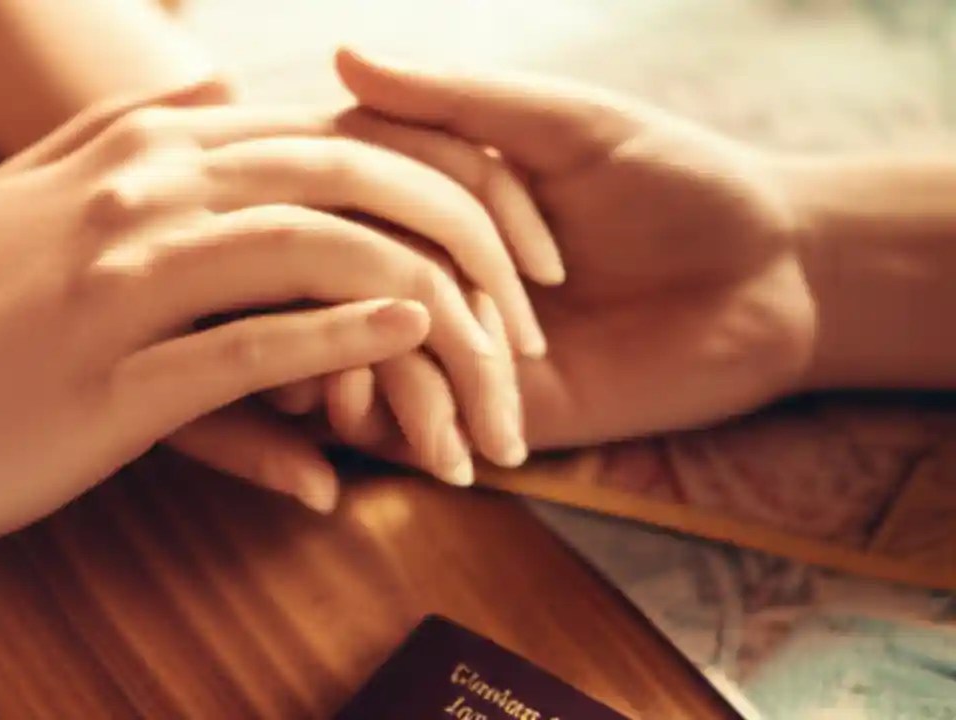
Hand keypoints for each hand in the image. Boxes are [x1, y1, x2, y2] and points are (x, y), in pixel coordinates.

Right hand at [0, 98, 534, 565]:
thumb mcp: (20, 194)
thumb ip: (111, 129)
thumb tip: (199, 83)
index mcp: (133, 150)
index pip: (323, 129)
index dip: (433, 168)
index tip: (504, 229)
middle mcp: (137, 194)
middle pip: (344, 172)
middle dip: (461, 225)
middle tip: (533, 292)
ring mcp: (124, 283)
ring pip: (315, 251)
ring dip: (426, 301)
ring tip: (497, 350)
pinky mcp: (114, 381)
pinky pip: (251, 348)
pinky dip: (342, 344)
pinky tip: (408, 347)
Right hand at [336, 49, 817, 448]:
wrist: (778, 280)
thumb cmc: (681, 181)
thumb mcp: (569, 125)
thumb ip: (458, 101)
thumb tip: (342, 52)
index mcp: (445, 188)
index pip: (348, 197)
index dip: (326, 217)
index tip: (294, 232)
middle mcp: (443, 260)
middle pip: (347, 286)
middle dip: (326, 315)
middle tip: (302, 341)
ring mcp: (469, 336)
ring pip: (376, 359)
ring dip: (356, 381)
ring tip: (339, 406)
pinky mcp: (503, 404)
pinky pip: (429, 421)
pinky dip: (399, 428)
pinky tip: (384, 431)